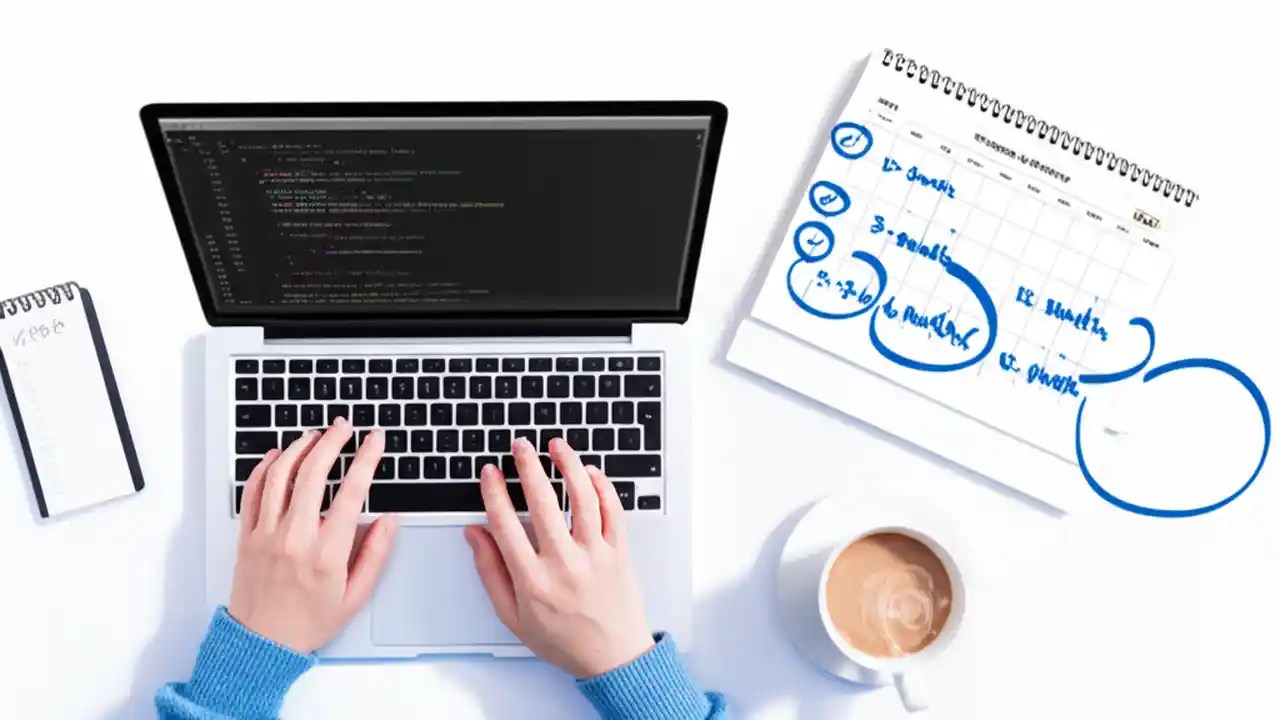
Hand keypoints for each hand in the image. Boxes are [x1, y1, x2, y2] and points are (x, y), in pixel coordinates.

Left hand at [230, 419, 398, 652]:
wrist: (261, 645)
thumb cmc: (308, 623)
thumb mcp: (355, 596)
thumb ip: (375, 555)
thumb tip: (389, 521)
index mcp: (327, 553)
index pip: (351, 493)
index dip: (366, 460)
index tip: (374, 441)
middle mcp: (295, 538)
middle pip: (313, 474)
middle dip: (332, 442)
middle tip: (343, 427)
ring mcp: (266, 535)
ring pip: (280, 476)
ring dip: (299, 448)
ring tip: (314, 435)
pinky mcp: (246, 537)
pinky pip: (252, 493)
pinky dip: (264, 468)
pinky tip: (277, 456)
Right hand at [466, 437, 653, 677]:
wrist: (613, 658)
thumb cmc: (562, 639)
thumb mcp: (512, 616)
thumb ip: (490, 571)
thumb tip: (475, 534)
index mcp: (533, 580)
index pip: (506, 524)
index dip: (494, 493)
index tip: (490, 473)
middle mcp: (564, 563)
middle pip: (543, 502)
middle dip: (528, 467)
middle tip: (520, 446)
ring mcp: (595, 555)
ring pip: (582, 498)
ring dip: (568, 465)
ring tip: (556, 445)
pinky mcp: (619, 552)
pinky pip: (613, 510)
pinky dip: (602, 486)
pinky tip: (590, 472)